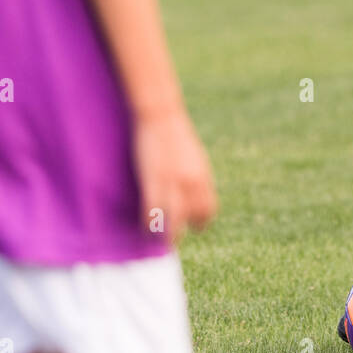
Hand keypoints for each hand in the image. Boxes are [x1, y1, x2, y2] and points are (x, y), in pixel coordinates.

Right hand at [133, 108, 217, 242]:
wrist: (160, 114)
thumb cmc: (173, 131)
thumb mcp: (192, 155)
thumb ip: (194, 174)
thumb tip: (193, 187)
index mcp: (203, 176)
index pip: (208, 209)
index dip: (199, 221)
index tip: (190, 226)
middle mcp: (193, 183)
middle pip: (194, 219)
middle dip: (183, 230)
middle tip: (171, 238)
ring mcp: (174, 183)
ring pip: (173, 222)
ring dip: (165, 235)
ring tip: (155, 239)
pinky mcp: (154, 181)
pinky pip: (153, 213)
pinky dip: (148, 224)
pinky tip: (143, 227)